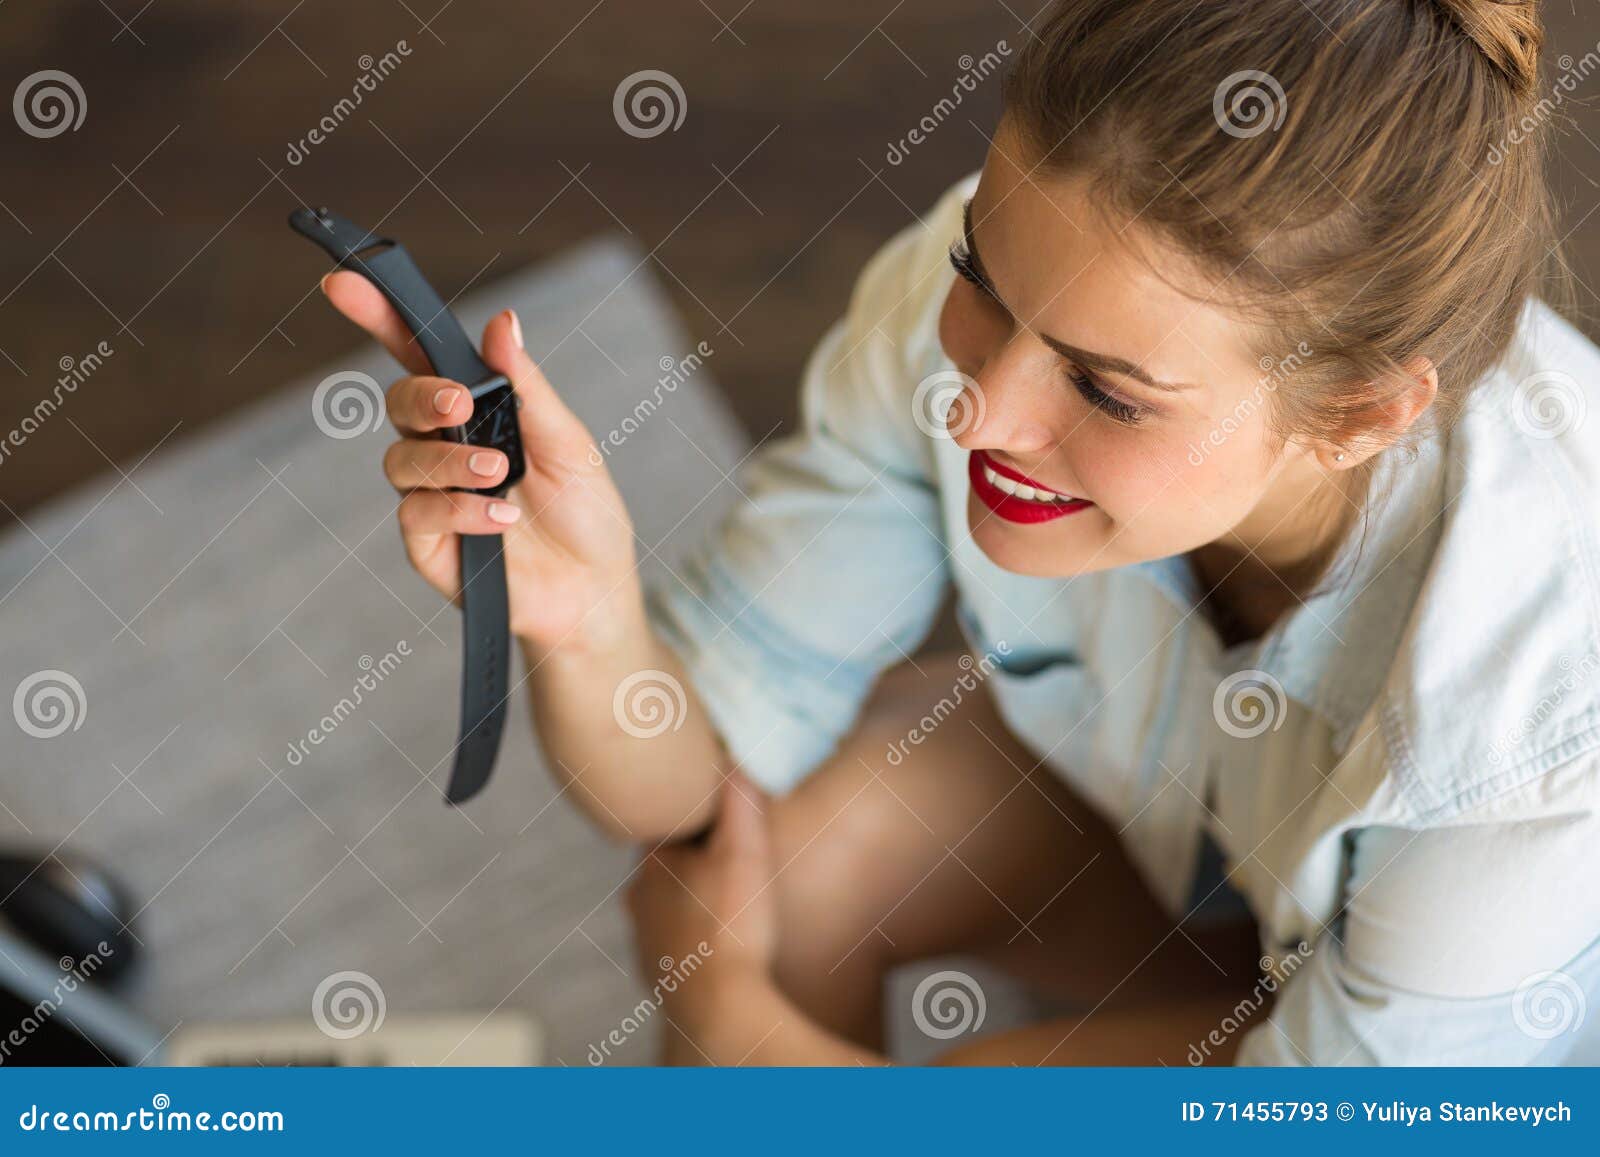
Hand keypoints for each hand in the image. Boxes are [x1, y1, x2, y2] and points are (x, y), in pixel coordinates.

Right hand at [322, 273, 643, 654]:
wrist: (596, 590)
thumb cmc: (585, 512)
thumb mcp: (567, 441)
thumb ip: (527, 386)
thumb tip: (503, 322)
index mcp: (475, 411)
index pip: (418, 356)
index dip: (381, 317)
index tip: (347, 282)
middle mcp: (444, 449)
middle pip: (399, 403)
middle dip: (421, 395)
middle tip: (458, 401)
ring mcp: (431, 497)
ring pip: (402, 460)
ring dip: (449, 460)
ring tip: (499, 473)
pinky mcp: (429, 546)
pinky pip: (418, 514)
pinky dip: (459, 509)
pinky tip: (502, 517)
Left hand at [626, 772, 776, 1035]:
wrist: (719, 1008)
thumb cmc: (731, 924)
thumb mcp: (745, 847)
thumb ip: (740, 797)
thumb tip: (733, 755)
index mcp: (649, 867)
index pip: (664, 826)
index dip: (691, 817)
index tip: (713, 811)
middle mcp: (638, 904)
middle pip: (665, 868)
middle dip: (693, 860)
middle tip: (729, 855)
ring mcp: (646, 945)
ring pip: (668, 910)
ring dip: (693, 902)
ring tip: (729, 900)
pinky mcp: (659, 980)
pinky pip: (677, 948)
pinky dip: (695, 941)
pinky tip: (720, 944)